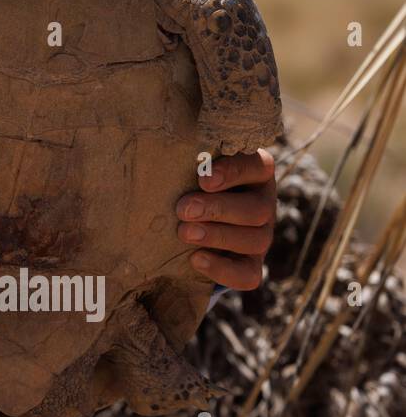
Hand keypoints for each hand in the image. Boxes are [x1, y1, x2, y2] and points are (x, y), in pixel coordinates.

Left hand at [176, 148, 275, 289]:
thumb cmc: (184, 180)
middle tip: (183, 209)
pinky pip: (249, 274)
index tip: (203, 179)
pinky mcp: (251, 263)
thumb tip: (152, 142)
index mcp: (253, 172)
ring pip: (256, 240)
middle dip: (218, 209)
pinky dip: (223, 270)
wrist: (185, 219)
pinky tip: (196, 259)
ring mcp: (261, 235)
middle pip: (257, 209)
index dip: (233, 172)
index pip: (257, 166)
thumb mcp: (186, 164)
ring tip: (184, 233)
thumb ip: (181, 152)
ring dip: (218, 237)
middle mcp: (263, 202)